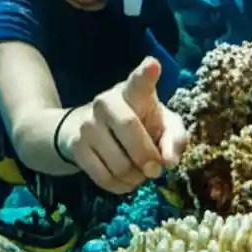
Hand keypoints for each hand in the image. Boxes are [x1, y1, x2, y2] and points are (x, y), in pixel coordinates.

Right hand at [64, 57, 190, 194]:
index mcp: (134, 92)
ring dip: (136, 177)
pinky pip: (103, 177)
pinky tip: (126, 181)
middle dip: (147, 156)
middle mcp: (106, 102)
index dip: (146, 73)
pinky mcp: (76, 146)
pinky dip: (120, 186)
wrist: (90, 132)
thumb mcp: (162, 125)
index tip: (153, 65)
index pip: (139, 82)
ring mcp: (87, 123)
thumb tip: (169, 161)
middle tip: (156, 170)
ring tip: (140, 173)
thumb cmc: (138, 124)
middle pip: (129, 128)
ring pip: (118, 162)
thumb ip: (175, 138)